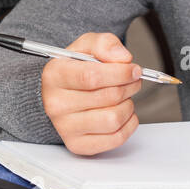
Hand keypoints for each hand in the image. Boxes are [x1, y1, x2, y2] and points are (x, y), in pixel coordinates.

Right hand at [40, 32, 142, 154]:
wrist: (61, 92)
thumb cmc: (76, 69)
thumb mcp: (86, 46)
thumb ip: (104, 44)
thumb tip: (123, 58)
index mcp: (55, 76)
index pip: (91, 77)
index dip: (119, 73)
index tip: (134, 69)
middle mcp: (56, 104)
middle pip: (107, 97)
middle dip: (129, 86)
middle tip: (133, 80)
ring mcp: (65, 127)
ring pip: (113, 119)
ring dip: (128, 105)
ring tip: (124, 96)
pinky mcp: (77, 145)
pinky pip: (116, 138)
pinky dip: (128, 124)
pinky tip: (123, 112)